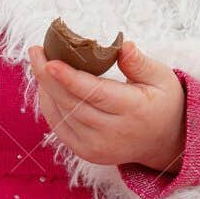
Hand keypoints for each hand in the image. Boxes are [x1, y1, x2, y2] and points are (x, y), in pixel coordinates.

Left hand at [26, 38, 185, 171]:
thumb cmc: (162, 102)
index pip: (96, 94)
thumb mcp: (162, 78)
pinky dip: (49, 104)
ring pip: (62, 114)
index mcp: (135, 111)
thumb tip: (123, 45)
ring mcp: (98, 147)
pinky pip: (59, 127)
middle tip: (35, 50)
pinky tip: (46, 85)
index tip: (50, 61)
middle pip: (72, 103)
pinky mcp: (87, 153)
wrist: (164, 142)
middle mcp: (114, 134)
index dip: (70, 78)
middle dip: (48, 76)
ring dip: (46, 87)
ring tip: (38, 61)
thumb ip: (140, 63)